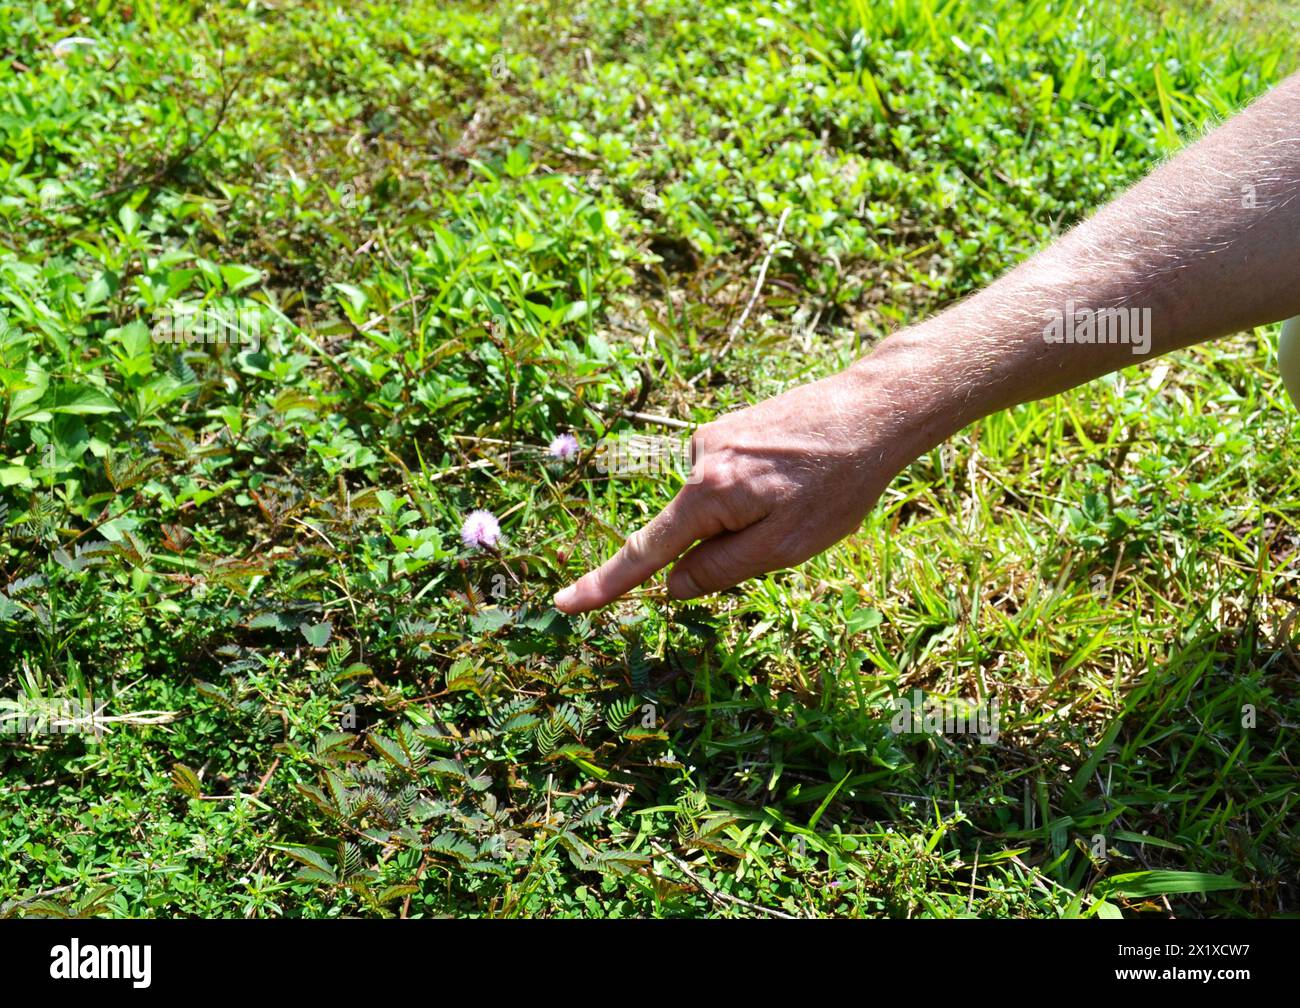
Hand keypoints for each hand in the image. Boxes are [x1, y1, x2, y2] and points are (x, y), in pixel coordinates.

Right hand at [552, 347, 944, 612]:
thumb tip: (671, 587)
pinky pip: (729, 481)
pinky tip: (799, 477)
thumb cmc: (837, 482)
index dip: (605, 585)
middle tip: (796, 524)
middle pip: (690, 530)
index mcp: (707, 493)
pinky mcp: (732, 426)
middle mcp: (698, 458)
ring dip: (750, 517)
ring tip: (806, 496)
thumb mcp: (784, 547)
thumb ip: (720, 570)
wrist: (874, 407)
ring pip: (715, 506)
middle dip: (729, 545)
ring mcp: (713, 436)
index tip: (563, 605)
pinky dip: (756, 493)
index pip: (644, 552)